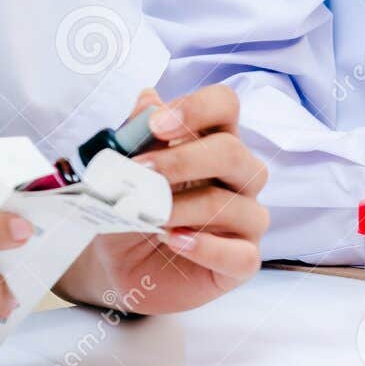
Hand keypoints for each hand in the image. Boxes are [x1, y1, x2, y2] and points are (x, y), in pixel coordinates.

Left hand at [56, 85, 268, 314]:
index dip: (197, 108)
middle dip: (183, 160)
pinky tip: (175, 242)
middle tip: (141, 172)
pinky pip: (241, 254)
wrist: (118, 266)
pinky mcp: (243, 261)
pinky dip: (207, 248)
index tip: (156, 124)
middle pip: (233, 152)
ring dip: (185, 207)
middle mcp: (238, 177)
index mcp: (212, 143)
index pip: (225, 106)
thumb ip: (136, 137)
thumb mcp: (121, 174)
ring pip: (236, 204)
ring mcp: (246, 220)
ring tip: (149, 217)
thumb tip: (149, 99)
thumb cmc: (128, 213)